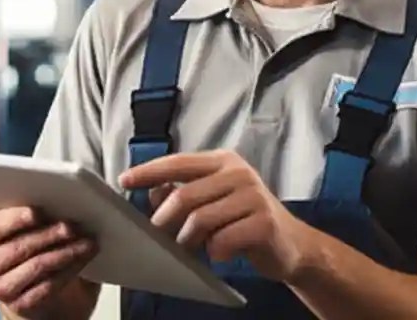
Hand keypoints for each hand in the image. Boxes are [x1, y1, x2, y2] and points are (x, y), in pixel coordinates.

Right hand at [0, 207, 97, 318]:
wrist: (39, 290)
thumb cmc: (33, 249)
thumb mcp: (27, 227)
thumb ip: (30, 211)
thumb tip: (53, 195)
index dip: (15, 218)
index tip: (38, 211)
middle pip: (19, 247)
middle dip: (49, 234)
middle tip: (73, 225)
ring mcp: (1, 289)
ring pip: (36, 266)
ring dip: (66, 252)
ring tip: (87, 241)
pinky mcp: (21, 305)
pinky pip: (49, 286)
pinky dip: (70, 269)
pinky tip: (84, 258)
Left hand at [119, 150, 315, 282]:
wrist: (292, 245)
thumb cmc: (245, 221)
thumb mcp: (214, 202)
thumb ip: (184, 192)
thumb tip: (154, 192)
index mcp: (224, 162)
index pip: (178, 162)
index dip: (149, 172)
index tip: (124, 180)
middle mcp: (239, 173)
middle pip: (185, 196)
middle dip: (165, 220)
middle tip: (158, 236)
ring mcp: (254, 197)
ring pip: (200, 220)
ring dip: (188, 241)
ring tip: (190, 249)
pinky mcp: (264, 223)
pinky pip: (223, 240)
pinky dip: (214, 252)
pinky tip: (219, 254)